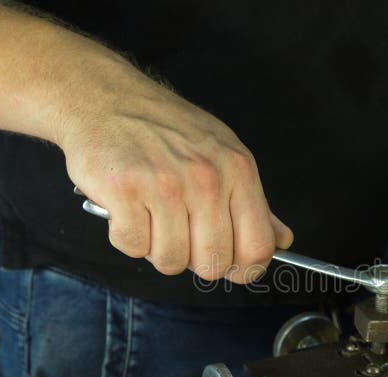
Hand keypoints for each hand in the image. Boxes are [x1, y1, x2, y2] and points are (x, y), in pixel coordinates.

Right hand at [58, 68, 291, 282]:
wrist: (105, 96)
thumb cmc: (165, 128)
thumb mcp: (223, 154)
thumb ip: (253, 204)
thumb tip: (282, 240)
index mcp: (238, 170)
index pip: (258, 247)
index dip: (244, 269)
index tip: (230, 268)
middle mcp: (207, 178)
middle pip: (214, 263)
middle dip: (194, 259)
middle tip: (179, 232)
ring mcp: (165, 184)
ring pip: (170, 261)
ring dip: (156, 247)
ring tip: (150, 214)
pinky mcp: (124, 191)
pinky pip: (133, 247)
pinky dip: (125, 236)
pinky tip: (126, 208)